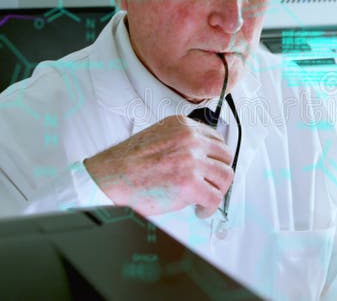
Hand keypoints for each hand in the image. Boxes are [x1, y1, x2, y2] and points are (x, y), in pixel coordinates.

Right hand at [84, 115, 234, 217]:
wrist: (111, 177)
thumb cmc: (128, 162)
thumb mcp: (159, 136)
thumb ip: (182, 142)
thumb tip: (202, 156)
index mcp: (183, 126)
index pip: (217, 139)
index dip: (217, 158)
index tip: (214, 167)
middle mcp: (191, 140)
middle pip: (226, 157)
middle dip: (220, 173)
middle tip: (212, 184)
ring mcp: (192, 161)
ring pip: (225, 176)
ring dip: (217, 191)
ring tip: (205, 199)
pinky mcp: (191, 184)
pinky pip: (215, 198)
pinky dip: (210, 208)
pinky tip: (200, 210)